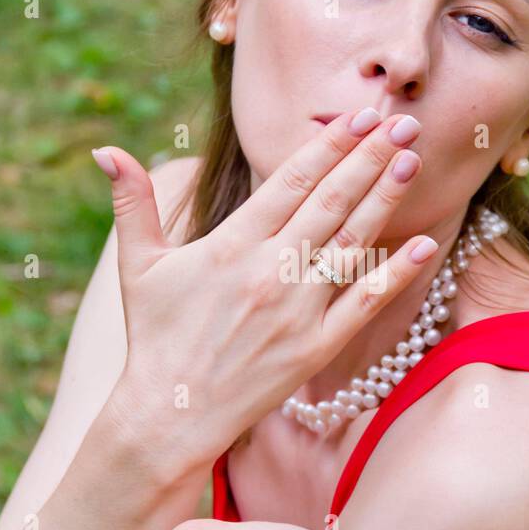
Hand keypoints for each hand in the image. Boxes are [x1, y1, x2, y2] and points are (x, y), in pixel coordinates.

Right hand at [93, 108, 436, 475]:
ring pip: (352, 242)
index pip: (291, 180)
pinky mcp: (316, 347)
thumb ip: (132, 203)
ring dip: (385, 198)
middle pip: (331, 201)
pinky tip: (422, 244)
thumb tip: (106, 151)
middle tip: (403, 121)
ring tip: (411, 159)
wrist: (170, 414)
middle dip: (369, 156)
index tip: (360, 115)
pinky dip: (394, 273)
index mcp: (232, 244)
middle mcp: (270, 271)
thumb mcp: (138, 266)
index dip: (330, 143)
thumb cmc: (155, 337)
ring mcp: (297, 310)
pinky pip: (363, 302)